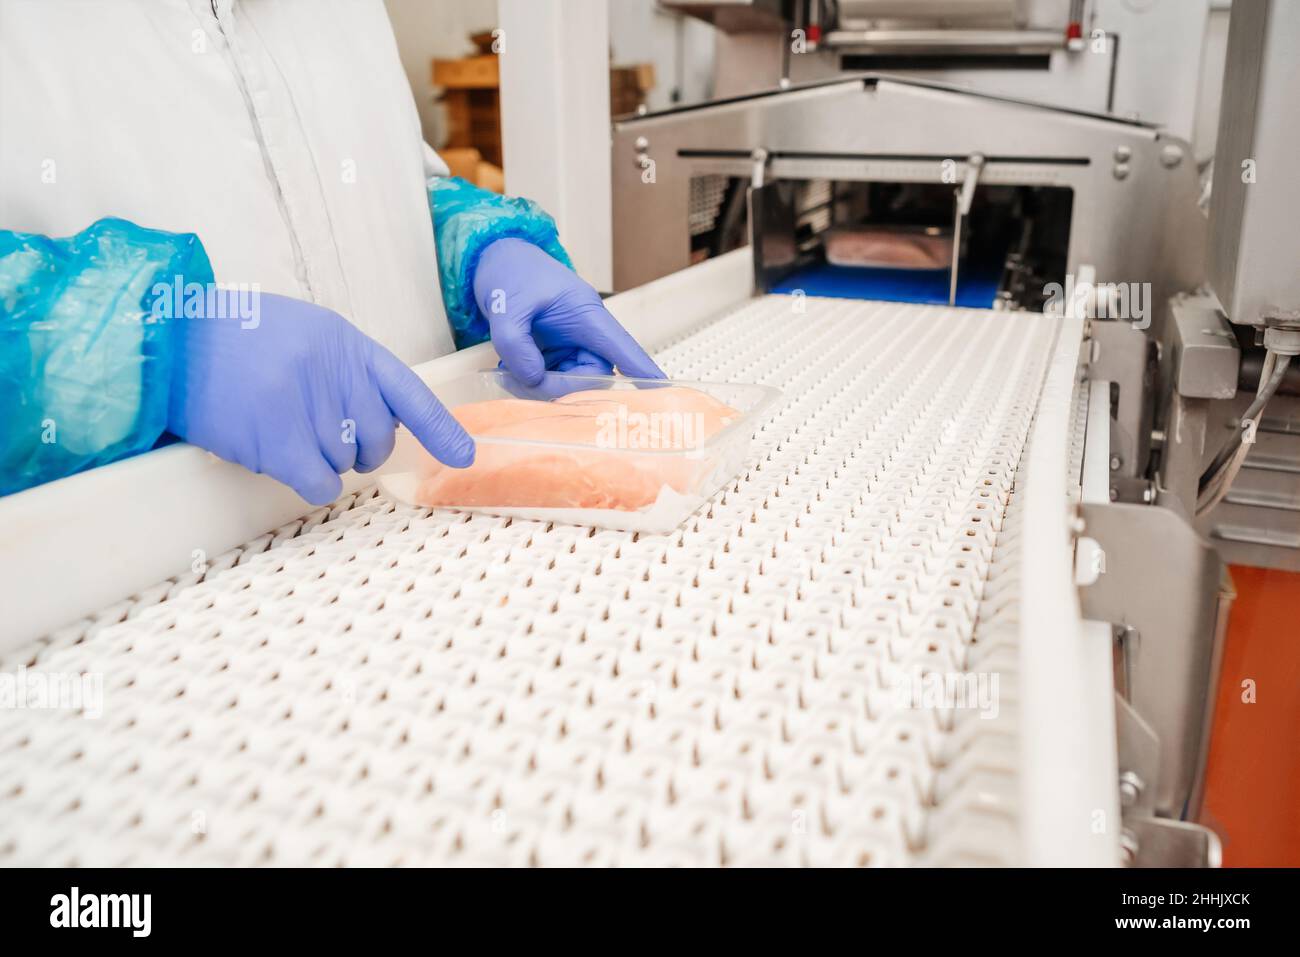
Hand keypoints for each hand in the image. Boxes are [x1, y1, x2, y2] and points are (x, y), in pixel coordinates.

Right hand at [168, 292, 473, 504]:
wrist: (170, 339)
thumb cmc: (235, 339)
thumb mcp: (304, 332)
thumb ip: (345, 370)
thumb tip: (378, 419)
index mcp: (347, 345)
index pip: (409, 393)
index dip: (440, 429)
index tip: (465, 456)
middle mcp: (335, 374)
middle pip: (377, 440)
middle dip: (355, 447)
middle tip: (311, 428)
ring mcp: (307, 406)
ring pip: (345, 463)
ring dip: (317, 458)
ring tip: (277, 424)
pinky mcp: (277, 440)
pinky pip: (319, 482)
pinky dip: (307, 479)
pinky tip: (280, 457)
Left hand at [473, 238, 663, 384]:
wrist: (493, 259)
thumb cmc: (509, 271)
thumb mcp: (506, 307)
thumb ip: (516, 345)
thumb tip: (533, 379)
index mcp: (586, 314)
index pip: (622, 347)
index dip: (642, 371)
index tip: (661, 391)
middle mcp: (584, 331)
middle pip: (593, 374)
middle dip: (563, 387)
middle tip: (528, 384)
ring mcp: (570, 342)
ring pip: (571, 379)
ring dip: (543, 384)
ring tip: (511, 371)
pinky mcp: (555, 350)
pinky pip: (553, 375)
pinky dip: (532, 378)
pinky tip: (510, 367)